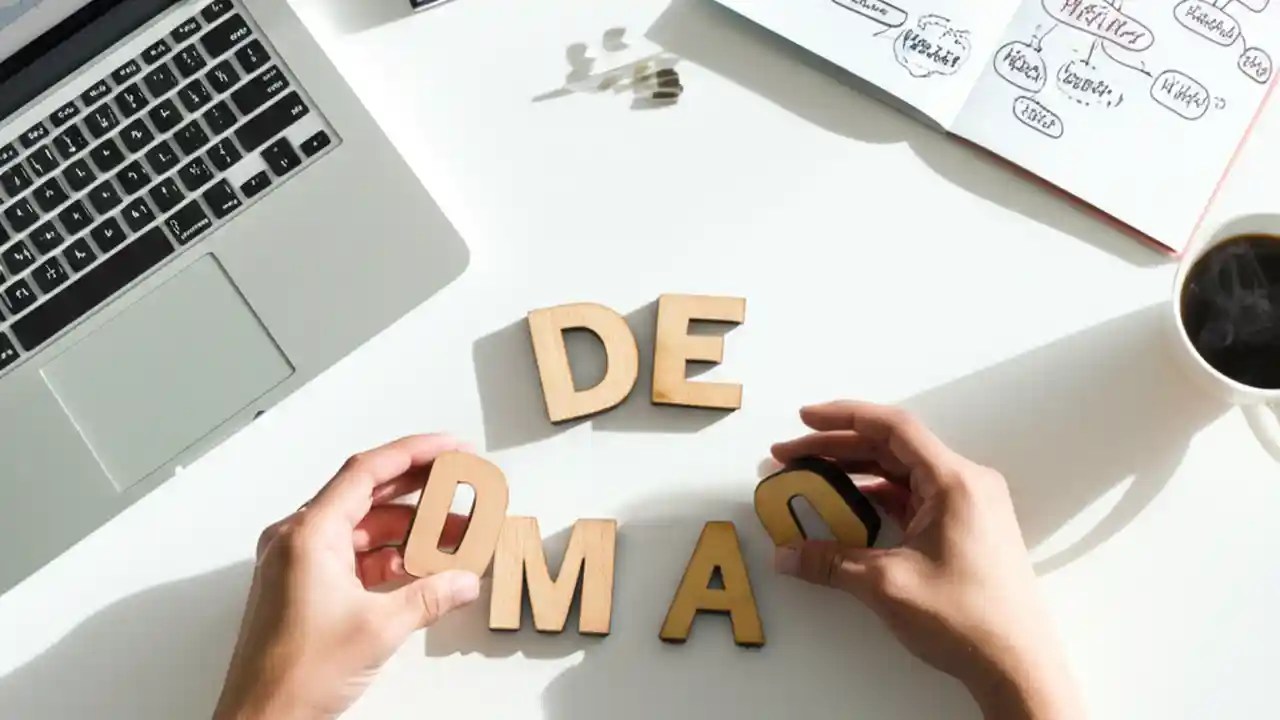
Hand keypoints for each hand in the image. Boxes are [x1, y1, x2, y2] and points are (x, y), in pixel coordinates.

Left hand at [214, 435, 481, 719]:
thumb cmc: (296, 675)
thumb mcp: (380, 629)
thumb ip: (429, 596)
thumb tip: (462, 580)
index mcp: (308, 534)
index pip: (367, 472)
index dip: (415, 453)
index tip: (451, 449)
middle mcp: (298, 540)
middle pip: (367, 495)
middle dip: (420, 492)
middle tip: (460, 484)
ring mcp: (298, 563)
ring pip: (363, 528)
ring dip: (408, 531)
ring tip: (453, 534)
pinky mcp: (303, 587)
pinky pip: (353, 555)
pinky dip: (388, 557)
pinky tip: (423, 568)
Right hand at [770, 402, 1083, 719]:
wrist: (1016, 664)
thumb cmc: (968, 619)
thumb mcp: (886, 584)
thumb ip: (830, 562)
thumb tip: (788, 555)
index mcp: (953, 482)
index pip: (892, 428)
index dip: (843, 417)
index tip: (805, 417)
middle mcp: (965, 483)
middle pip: (892, 447)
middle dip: (837, 448)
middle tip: (792, 455)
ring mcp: (968, 505)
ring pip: (901, 472)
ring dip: (855, 471)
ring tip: (811, 479)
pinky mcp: (965, 527)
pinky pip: (914, 496)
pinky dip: (877, 495)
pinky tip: (847, 507)